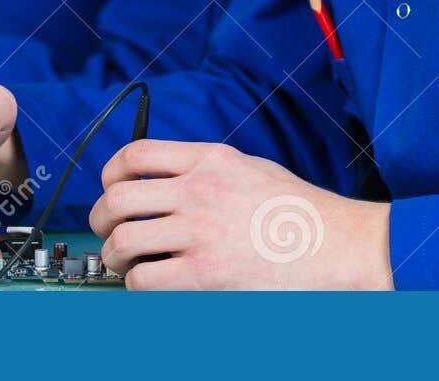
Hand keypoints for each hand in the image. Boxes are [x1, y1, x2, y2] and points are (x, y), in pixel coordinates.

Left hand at [90, 140, 393, 289]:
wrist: (339, 246)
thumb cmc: (303, 213)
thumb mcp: (253, 168)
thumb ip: (210, 168)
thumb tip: (172, 178)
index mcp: (211, 159)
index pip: (136, 154)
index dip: (110, 172)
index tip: (108, 187)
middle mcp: (199, 190)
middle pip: (118, 198)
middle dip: (100, 218)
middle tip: (104, 231)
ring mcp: (200, 231)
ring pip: (124, 239)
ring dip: (114, 256)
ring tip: (123, 263)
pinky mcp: (205, 273)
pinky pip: (145, 278)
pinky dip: (137, 283)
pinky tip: (148, 283)